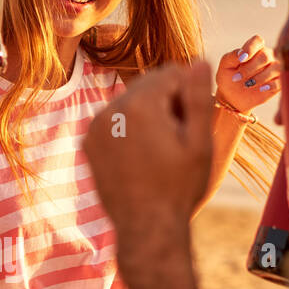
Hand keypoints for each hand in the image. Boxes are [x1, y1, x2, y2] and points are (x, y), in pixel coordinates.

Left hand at [84, 60, 216, 246]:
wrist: (146, 228)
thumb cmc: (179, 188)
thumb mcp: (200, 143)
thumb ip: (199, 97)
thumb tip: (200, 60)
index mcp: (140, 105)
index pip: (173, 72)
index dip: (188, 96)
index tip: (190, 126)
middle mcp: (111, 110)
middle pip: (149, 84)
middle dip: (166, 102)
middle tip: (175, 140)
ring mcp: (95, 127)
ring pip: (131, 101)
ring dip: (147, 115)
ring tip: (158, 151)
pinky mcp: (88, 142)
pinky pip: (114, 119)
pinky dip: (128, 129)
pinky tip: (140, 157)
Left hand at [215, 35, 280, 113]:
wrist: (232, 97)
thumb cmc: (229, 77)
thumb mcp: (225, 66)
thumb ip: (231, 57)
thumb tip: (240, 53)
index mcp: (254, 49)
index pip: (257, 41)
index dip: (250, 48)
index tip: (240, 60)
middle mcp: (267, 56)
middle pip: (265, 56)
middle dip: (250, 68)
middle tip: (236, 78)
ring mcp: (274, 69)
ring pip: (276, 68)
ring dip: (260, 77)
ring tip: (246, 84)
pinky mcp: (278, 83)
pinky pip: (280, 81)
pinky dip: (271, 85)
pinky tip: (261, 89)